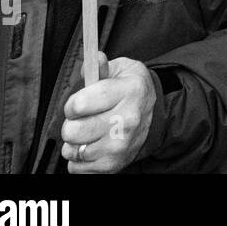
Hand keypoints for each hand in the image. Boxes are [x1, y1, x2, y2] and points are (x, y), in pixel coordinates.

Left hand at [60, 54, 156, 173]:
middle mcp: (127, 120)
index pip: (79, 104)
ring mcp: (121, 145)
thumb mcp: (122, 70)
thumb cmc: (132, 91)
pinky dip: (78, 159)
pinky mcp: (114, 164)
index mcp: (129, 91)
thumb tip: (94, 58)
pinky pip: (77, 168)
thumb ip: (101, 66)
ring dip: (73, 143)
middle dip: (70, 124)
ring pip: (73, 151)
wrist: (156, 115)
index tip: (77, 104)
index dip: (71, 104)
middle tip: (81, 119)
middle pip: (73, 131)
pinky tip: (90, 146)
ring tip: (86, 134)